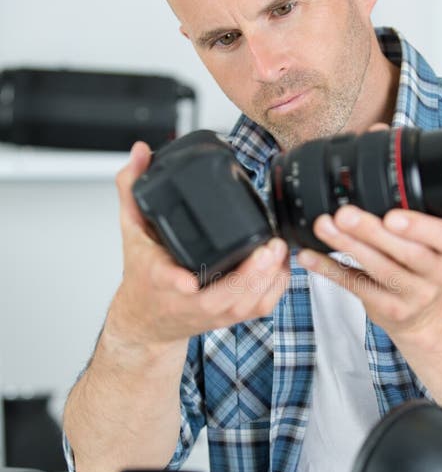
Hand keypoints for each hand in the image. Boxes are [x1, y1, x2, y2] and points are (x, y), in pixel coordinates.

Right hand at [107, 141, 289, 346]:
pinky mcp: (230, 316)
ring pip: (243, 306)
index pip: (166, 280)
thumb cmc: (141, 274)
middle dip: (248, 275)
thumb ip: (132, 188)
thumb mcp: (130, 228)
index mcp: (159, 278)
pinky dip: (274, 288)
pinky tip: (281, 265)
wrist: (147, 319)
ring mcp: (212, 311)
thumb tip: (142, 152)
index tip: (187, 281)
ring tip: (279, 251)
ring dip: (266, 280)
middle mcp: (188, 300)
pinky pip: (258, 307)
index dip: (177, 281)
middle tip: (269, 247)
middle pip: (220, 298)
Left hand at [296, 204, 441, 340]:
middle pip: (408, 254)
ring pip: (381, 270)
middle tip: (345, 214)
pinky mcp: (388, 309)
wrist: (425, 313)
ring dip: (348, 246)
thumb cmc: (420, 264)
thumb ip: (408, 215)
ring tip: (324, 226)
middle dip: (373, 233)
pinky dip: (330, 269)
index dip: (420, 227)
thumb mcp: (429, 239)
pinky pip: (357, 286)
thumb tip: (363, 175)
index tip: (392, 216)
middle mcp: (436, 272)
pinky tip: (310, 256)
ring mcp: (413, 294)